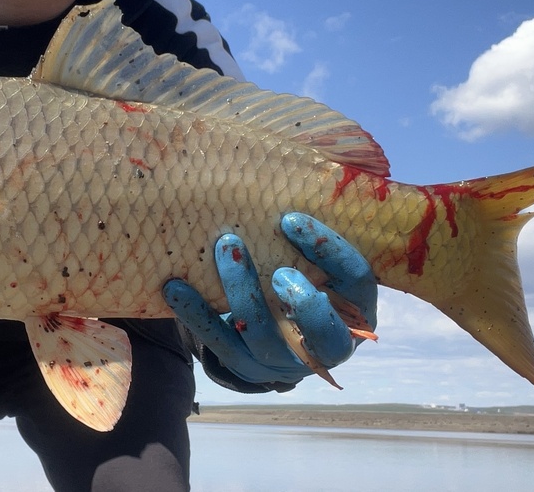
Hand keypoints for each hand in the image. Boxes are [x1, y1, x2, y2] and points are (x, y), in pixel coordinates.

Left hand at [164, 213, 376, 384]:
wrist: (283, 330)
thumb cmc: (308, 275)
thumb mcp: (325, 256)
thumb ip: (319, 231)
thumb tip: (298, 167)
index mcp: (358, 310)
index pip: (355, 279)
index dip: (328, 250)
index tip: (290, 218)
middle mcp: (328, 344)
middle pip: (320, 330)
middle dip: (299, 299)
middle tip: (276, 266)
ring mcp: (283, 360)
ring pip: (261, 336)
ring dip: (241, 292)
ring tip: (223, 250)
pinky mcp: (244, 366)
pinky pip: (218, 342)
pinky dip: (196, 313)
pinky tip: (175, 286)